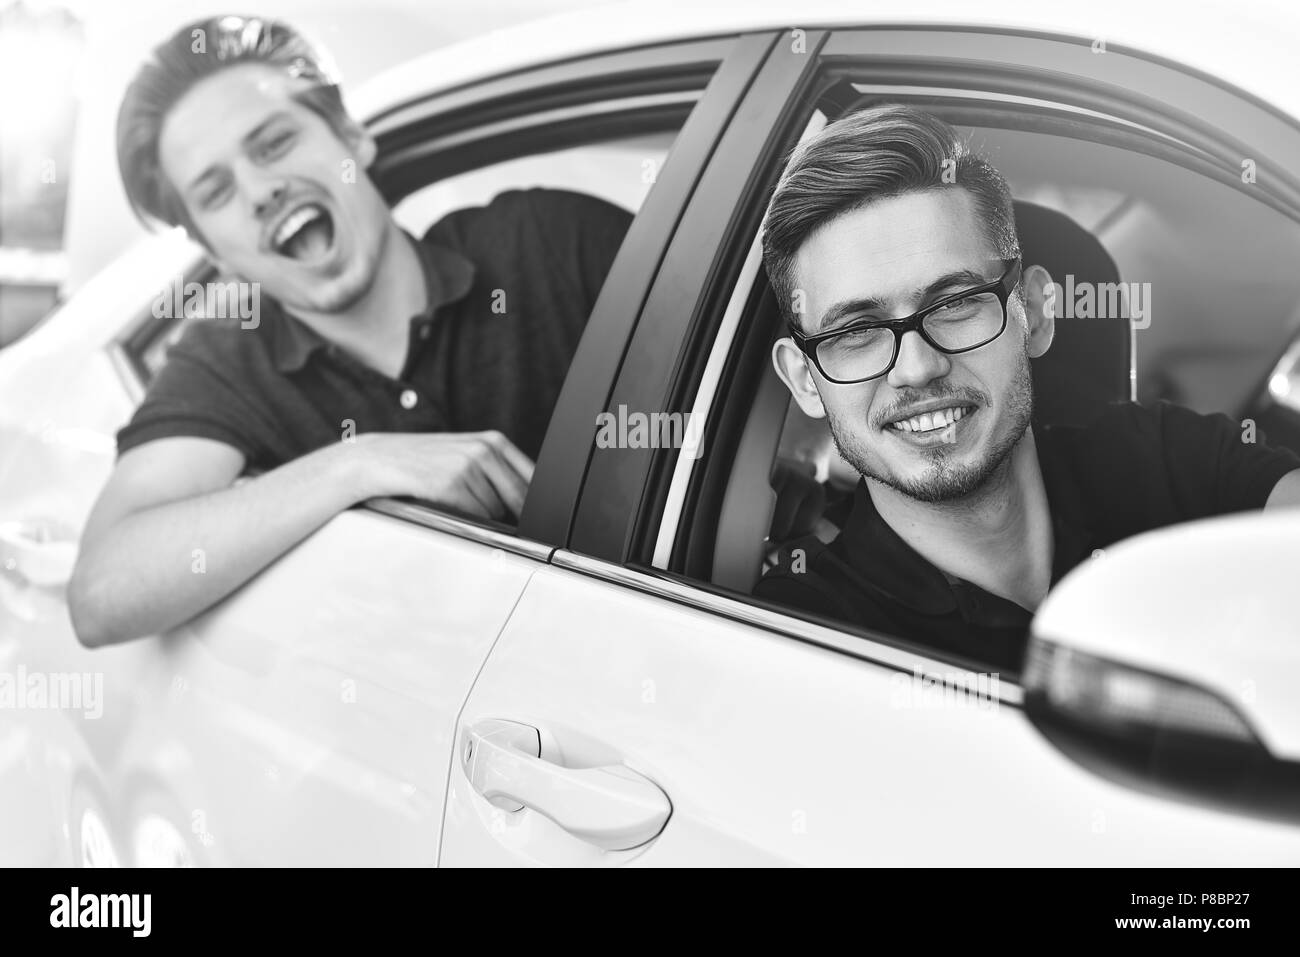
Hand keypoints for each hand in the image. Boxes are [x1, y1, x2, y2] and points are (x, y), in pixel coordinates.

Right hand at [350, 431, 534, 520]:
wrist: (379, 459)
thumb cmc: (423, 461)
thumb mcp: (465, 454)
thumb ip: (498, 471)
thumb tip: (530, 503)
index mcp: (494, 441)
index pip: (533, 478)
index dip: (537, 502)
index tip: (536, 516)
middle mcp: (484, 450)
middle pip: (520, 498)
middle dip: (514, 515)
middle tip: (496, 520)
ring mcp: (468, 466)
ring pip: (496, 512)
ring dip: (481, 517)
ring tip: (455, 502)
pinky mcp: (450, 485)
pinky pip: (475, 517)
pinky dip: (464, 520)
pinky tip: (446, 506)